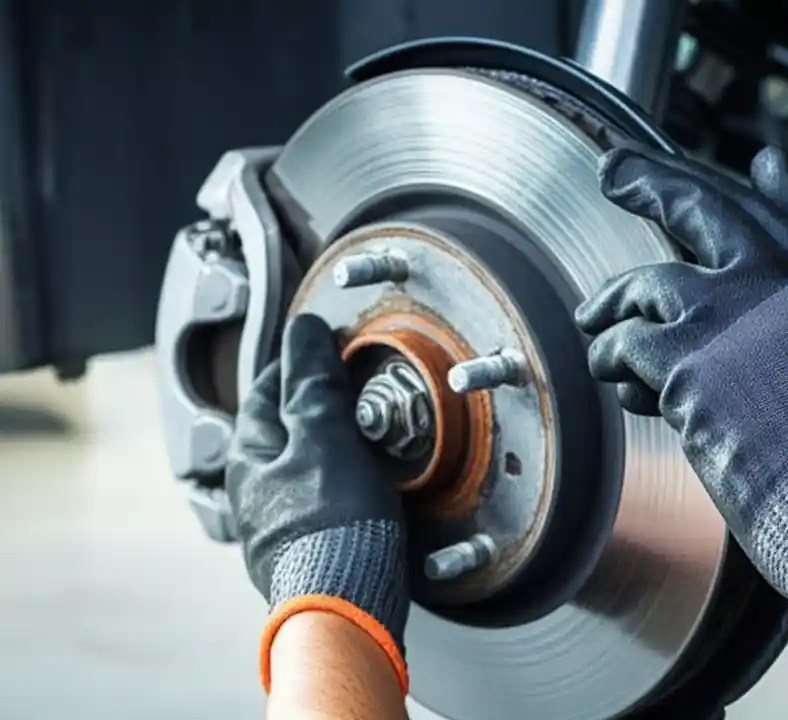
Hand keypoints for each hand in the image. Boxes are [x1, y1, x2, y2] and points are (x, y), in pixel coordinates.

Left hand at [226, 314, 408, 692]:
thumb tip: (305, 329)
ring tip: (364, 432)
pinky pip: (322, 500)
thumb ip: (313, 382)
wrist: (345, 602)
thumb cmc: (330, 520)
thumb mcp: (325, 435)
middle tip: (348, 383)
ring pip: (302, 466)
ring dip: (329, 445)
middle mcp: (255, 489)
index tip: (327, 341)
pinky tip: (365, 486)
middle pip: (283, 428)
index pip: (270, 388)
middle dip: (312, 403)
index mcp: (250, 453)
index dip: (299, 359)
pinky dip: (341, 482)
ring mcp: (278, 523)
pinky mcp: (308, 549)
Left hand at [576, 145, 787, 686]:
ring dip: (614, 306)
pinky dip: (611, 360)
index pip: (751, 208)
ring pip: (645, 286)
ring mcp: (726, 320)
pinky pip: (626, 346)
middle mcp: (772, 283)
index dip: (704, 181)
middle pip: (695, 209)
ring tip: (598, 323)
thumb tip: (775, 187)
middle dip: (648, 182)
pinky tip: (613, 377)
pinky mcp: (687, 367)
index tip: (672, 169)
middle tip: (615, 172)